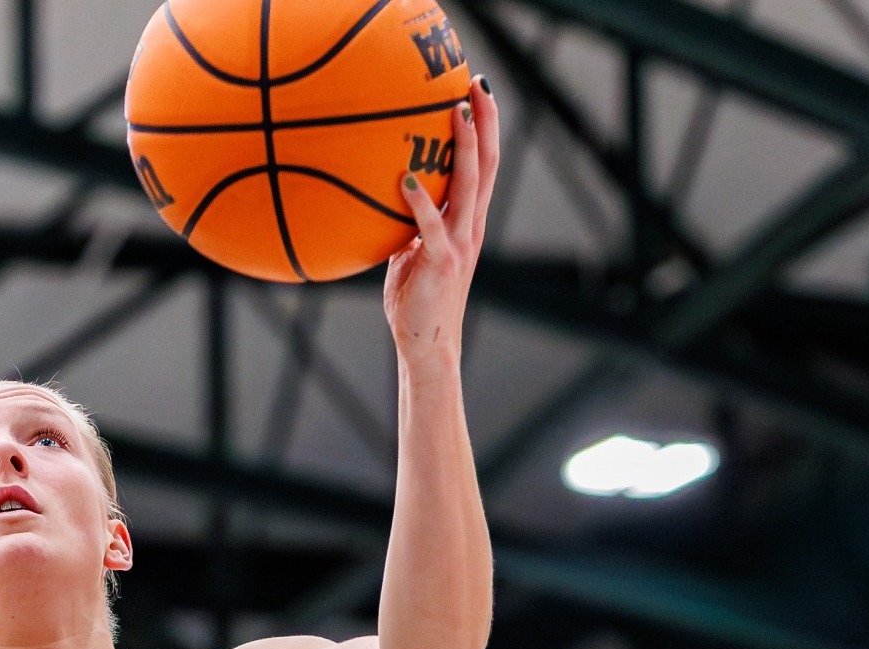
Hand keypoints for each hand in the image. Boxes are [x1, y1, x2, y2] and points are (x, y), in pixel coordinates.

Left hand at [385, 78, 498, 363]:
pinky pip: (431, 226)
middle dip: (485, 122)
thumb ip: (407, 224)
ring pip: (470, 186)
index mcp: (468, 222)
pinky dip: (420, 201)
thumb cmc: (415, 299)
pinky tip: (406, 179)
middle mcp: (471, 227)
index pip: (483, 167)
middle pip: (487, 165)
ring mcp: (460, 244)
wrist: (427, 344)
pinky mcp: (442, 263)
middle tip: (477, 84)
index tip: (475, 92)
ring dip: (465, 147)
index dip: (484, 129)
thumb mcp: (411, 252)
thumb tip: (382, 195)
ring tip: (457, 111)